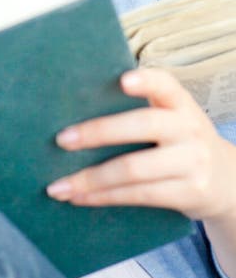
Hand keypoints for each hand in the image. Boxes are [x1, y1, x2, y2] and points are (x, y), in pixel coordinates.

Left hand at [46, 67, 235, 222]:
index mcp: (180, 102)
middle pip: (142, 126)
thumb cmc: (179, 141)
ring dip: (91, 179)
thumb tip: (75, 107)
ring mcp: (192, 162)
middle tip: (61, 140)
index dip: (145, 81)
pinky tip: (81, 198)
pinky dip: (104, 197)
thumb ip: (139, 108)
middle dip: (97, 133)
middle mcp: (189, 128)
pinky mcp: (189, 193)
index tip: (123, 80)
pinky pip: (139, 195)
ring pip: (134, 169)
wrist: (227, 182)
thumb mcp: (172, 117)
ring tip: (59, 185)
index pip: (165, 84)